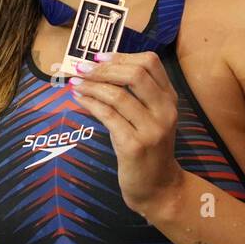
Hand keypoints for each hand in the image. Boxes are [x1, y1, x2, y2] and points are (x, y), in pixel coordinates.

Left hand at [69, 50, 185, 218]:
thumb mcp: (148, 118)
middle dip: (103, 69)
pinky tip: (78, 99)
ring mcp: (151, 129)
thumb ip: (134, 95)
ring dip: (91, 86)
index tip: (98, 57)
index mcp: (169, 99)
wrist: (157, 187)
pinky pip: (108, 116)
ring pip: (118, 95)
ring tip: (74, 83)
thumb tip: (97, 71)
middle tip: (81, 69)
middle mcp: (165, 111)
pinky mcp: (134, 145)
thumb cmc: (148, 149)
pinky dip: (89, 103)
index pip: (150, 63)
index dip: (121, 56)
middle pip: (135, 74)